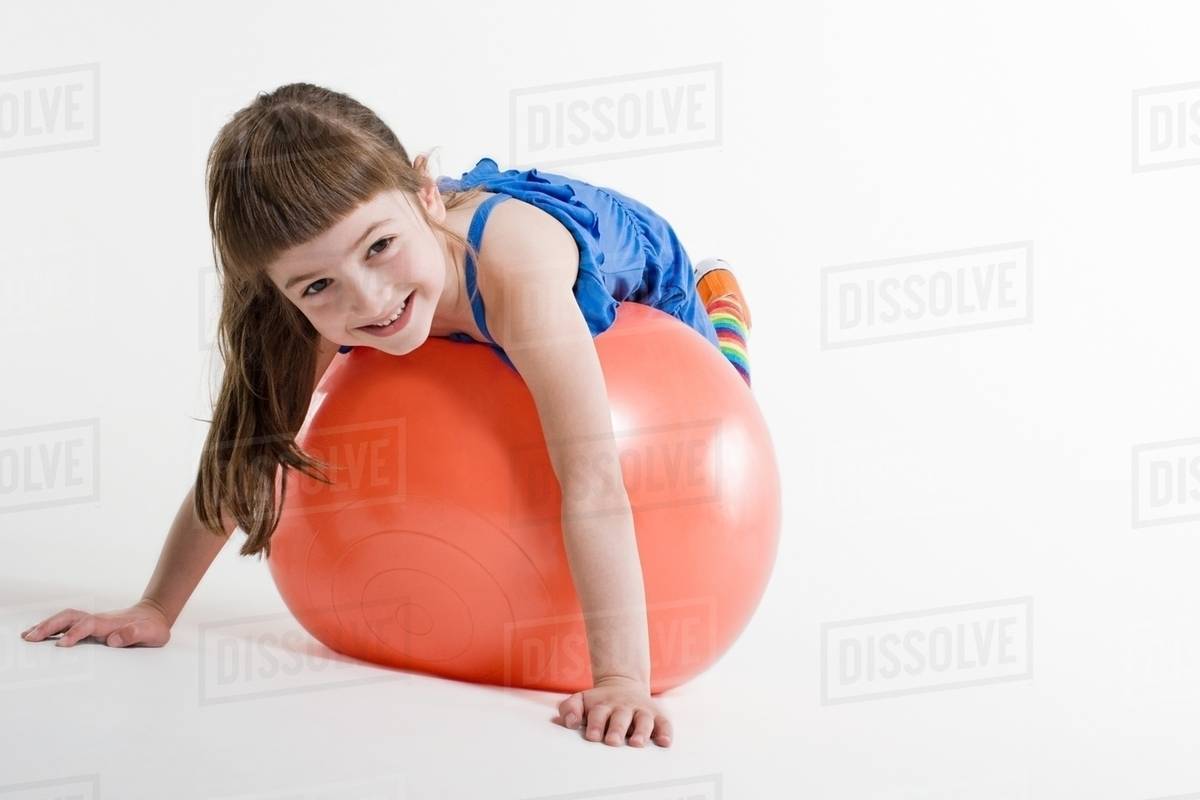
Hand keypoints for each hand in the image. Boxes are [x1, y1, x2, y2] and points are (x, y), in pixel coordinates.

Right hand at [20, 599, 171, 647]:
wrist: (154, 615)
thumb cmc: (153, 627)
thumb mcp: (151, 633)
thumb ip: (134, 634)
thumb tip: (113, 640)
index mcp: (111, 623)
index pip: (88, 626)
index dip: (75, 634)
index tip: (61, 645)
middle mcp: (99, 620)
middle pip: (70, 617)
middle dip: (50, 627)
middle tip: (30, 639)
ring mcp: (93, 621)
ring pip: (66, 618)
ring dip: (47, 626)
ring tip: (27, 636)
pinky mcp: (91, 625)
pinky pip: (68, 623)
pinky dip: (52, 627)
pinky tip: (39, 634)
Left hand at [555, 675, 672, 746]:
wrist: (623, 685)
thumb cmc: (599, 703)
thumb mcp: (581, 700)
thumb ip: (570, 709)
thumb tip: (570, 722)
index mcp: (603, 705)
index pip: (598, 713)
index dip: (595, 724)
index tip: (592, 736)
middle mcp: (623, 707)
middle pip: (621, 717)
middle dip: (616, 729)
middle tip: (612, 741)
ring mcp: (641, 711)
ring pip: (643, 720)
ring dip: (641, 732)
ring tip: (637, 744)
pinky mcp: (657, 715)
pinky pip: (664, 723)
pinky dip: (666, 732)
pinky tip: (664, 742)